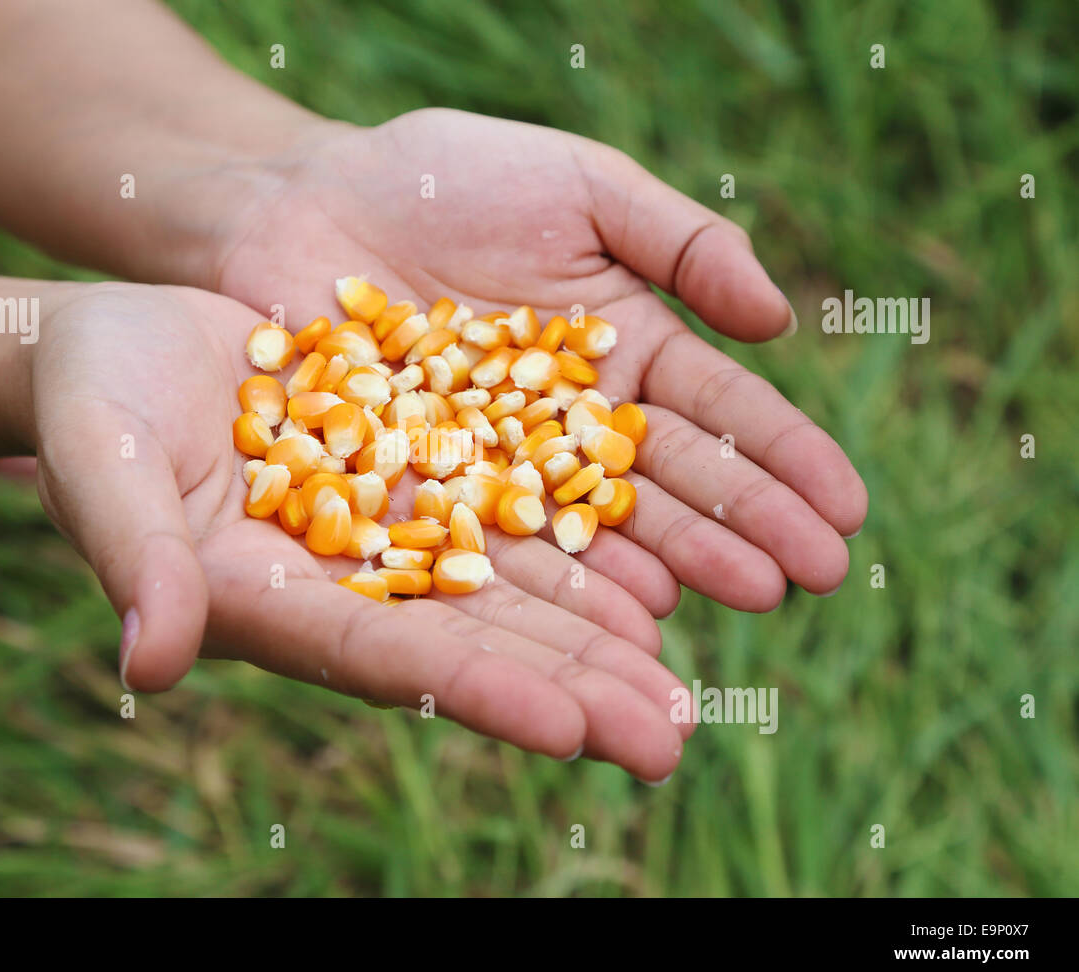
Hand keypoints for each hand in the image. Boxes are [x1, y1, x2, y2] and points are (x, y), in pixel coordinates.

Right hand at [31, 283, 691, 779]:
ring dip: (600, 627)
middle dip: (571, 688)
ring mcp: (392, 526)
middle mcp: (351, 582)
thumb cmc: (91, 403)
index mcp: (276, 603)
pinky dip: (581, 533)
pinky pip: (512, 504)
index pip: (389, 659)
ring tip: (690, 675)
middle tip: (672, 736)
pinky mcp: (418, 464)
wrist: (129, 340)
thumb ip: (136, 560)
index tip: (572, 731)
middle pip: (474, 644)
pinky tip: (656, 563)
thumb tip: (152, 667)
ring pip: (512, 586)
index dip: (480, 694)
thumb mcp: (104, 468)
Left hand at [209, 108, 867, 614]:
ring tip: (739, 601)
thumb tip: (781, 320)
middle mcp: (573, 422)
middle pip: (670, 482)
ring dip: (675, 567)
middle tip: (809, 578)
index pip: (718, 413)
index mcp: (622, 351)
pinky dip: (568, 577)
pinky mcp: (434, 493)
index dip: (783, 461)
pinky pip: (506, 542)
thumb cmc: (445, 178)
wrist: (304, 201)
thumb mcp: (579, 186)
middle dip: (745, 526)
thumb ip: (679, 243)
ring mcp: (506, 465)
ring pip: (601, 525)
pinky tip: (626, 612)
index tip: (846, 511)